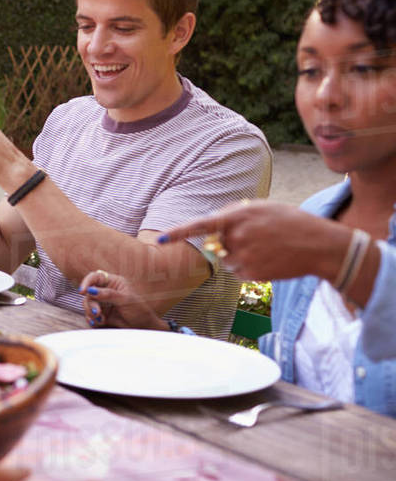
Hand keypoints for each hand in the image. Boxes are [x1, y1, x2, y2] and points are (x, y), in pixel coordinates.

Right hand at [78, 270, 167, 329]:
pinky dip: (93, 319)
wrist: (143, 327)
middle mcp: (106, 290)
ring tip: (101, 319)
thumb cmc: (139, 310)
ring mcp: (103, 302)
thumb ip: (108, 294)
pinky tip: (99, 322)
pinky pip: (90, 314)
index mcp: (113, 282)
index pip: (95, 277)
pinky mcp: (101, 313)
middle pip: (88, 292)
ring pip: (87, 304)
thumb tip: (91, 290)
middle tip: (97, 312)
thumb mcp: (125, 300)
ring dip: (91, 312)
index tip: (82, 291)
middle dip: (91, 303)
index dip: (87, 282)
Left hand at [159, 200, 347, 281]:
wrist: (319, 245)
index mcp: (238, 216)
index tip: (160, 239)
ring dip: (238, 256)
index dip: (178, 233)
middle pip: (215, 244)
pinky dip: (248, 267)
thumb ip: (235, 213)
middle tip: (255, 238)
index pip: (200, 225)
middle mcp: (237, 237)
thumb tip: (213, 224)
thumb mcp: (263, 207)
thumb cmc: (291, 222)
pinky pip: (238, 272)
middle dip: (227, 242)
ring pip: (226, 260)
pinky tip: (268, 260)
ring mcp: (243, 257)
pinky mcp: (251, 273)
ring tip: (265, 249)